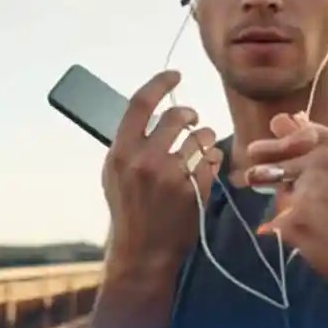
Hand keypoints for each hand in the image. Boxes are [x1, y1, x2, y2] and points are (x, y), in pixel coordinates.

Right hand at [102, 70, 221, 272]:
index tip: (175, 75)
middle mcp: (145, 162)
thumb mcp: (115, 174)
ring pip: (201, 137)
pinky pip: (212, 161)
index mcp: (120, 153)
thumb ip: (129, 143)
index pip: (141, 104)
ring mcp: (172, 178)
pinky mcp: (194, 192)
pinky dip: (212, 160)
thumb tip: (148, 110)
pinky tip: (205, 166)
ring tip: (201, 147)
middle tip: (193, 119)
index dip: (160, 84)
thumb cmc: (128, 211)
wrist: (142, 253)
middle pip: (177, 117)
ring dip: (205, 137)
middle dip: (190, 114)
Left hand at [244, 112, 327, 297]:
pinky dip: (282, 230)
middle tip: (291, 196)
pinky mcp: (296, 216)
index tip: (287, 164)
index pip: (288, 129)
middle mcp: (325, 157)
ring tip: (311, 218)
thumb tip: (280, 117)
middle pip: (268, 156)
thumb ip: (309, 143)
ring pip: (272, 188)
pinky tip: (309, 236)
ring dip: (280, 204)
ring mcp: (310, 186)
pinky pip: (272, 219)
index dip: (280, 148)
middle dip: (265, 173)